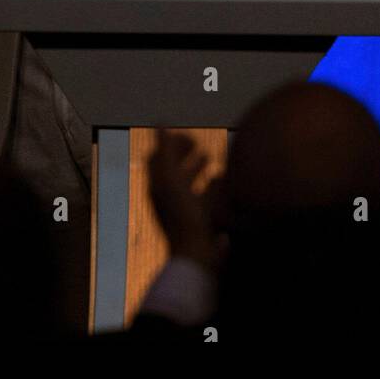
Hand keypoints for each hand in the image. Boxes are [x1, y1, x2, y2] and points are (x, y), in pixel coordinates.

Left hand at [147, 129, 227, 272]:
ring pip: (188, 184)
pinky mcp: (199, 221)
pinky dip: (211, 185)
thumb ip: (166, 150)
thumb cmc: (183, 215)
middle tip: (196, 143)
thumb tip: (159, 123)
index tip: (185, 135)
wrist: (197, 255)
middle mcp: (168, 198)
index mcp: (158, 187)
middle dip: (183, 155)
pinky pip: (203, 199)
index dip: (169, 144)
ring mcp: (184, 210)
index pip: (158, 158)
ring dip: (197, 168)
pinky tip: (222, 178)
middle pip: (172, 170)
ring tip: (209, 157)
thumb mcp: (171, 178)